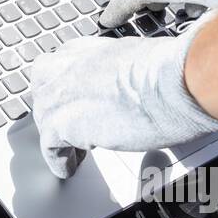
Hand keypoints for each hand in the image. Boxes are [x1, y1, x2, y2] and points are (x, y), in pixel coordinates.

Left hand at [26, 27, 217, 178]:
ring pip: (45, 119)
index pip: (59, 68)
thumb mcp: (136, 58)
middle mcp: (65, 66)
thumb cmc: (169, 70)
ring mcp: (59, 94)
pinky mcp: (61, 124)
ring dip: (58, 137)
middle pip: (44, 91)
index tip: (74, 102)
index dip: (65, 89)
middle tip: (71, 129)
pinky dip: (60, 160)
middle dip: (55, 110)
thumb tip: (127, 87)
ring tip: (73, 152)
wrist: (173, 82)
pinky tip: (68, 169)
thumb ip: (120, 71)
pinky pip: (50, 147)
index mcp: (85, 48)